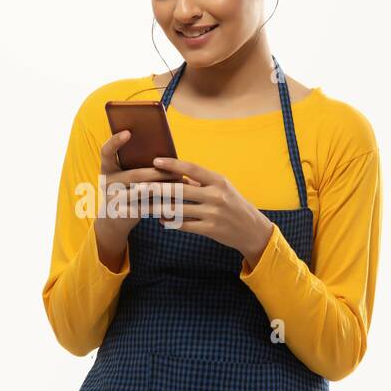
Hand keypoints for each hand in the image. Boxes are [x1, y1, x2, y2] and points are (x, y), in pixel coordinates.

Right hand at [91, 131, 183, 268]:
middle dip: (159, 173)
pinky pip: (146, 207)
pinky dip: (162, 203)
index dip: (115, 141)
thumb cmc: (125, 192)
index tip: (128, 132)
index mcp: (107, 169)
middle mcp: (107, 182)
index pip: (106, 152)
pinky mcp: (122, 213)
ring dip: (165, 187)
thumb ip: (138, 165)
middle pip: (135, 175)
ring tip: (182, 183)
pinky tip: (176, 200)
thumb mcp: (125, 178)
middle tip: (178, 171)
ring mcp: (113, 199)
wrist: (112, 221)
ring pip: (142, 191)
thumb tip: (170, 156)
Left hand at [149, 157, 274, 267]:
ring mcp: (213, 213)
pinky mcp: (210, 229)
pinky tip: (161, 220)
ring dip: (158, 208)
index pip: (192, 169)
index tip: (155, 161)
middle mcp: (216, 195)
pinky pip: (185, 225)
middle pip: (180, 190)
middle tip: (138, 186)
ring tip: (143, 205)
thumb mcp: (223, 188)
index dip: (172, 165)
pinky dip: (171, 222)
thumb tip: (177, 173)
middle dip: (157, 188)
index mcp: (218, 181)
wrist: (252, 229)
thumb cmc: (234, 204)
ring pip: (178, 209)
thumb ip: (202, 181)